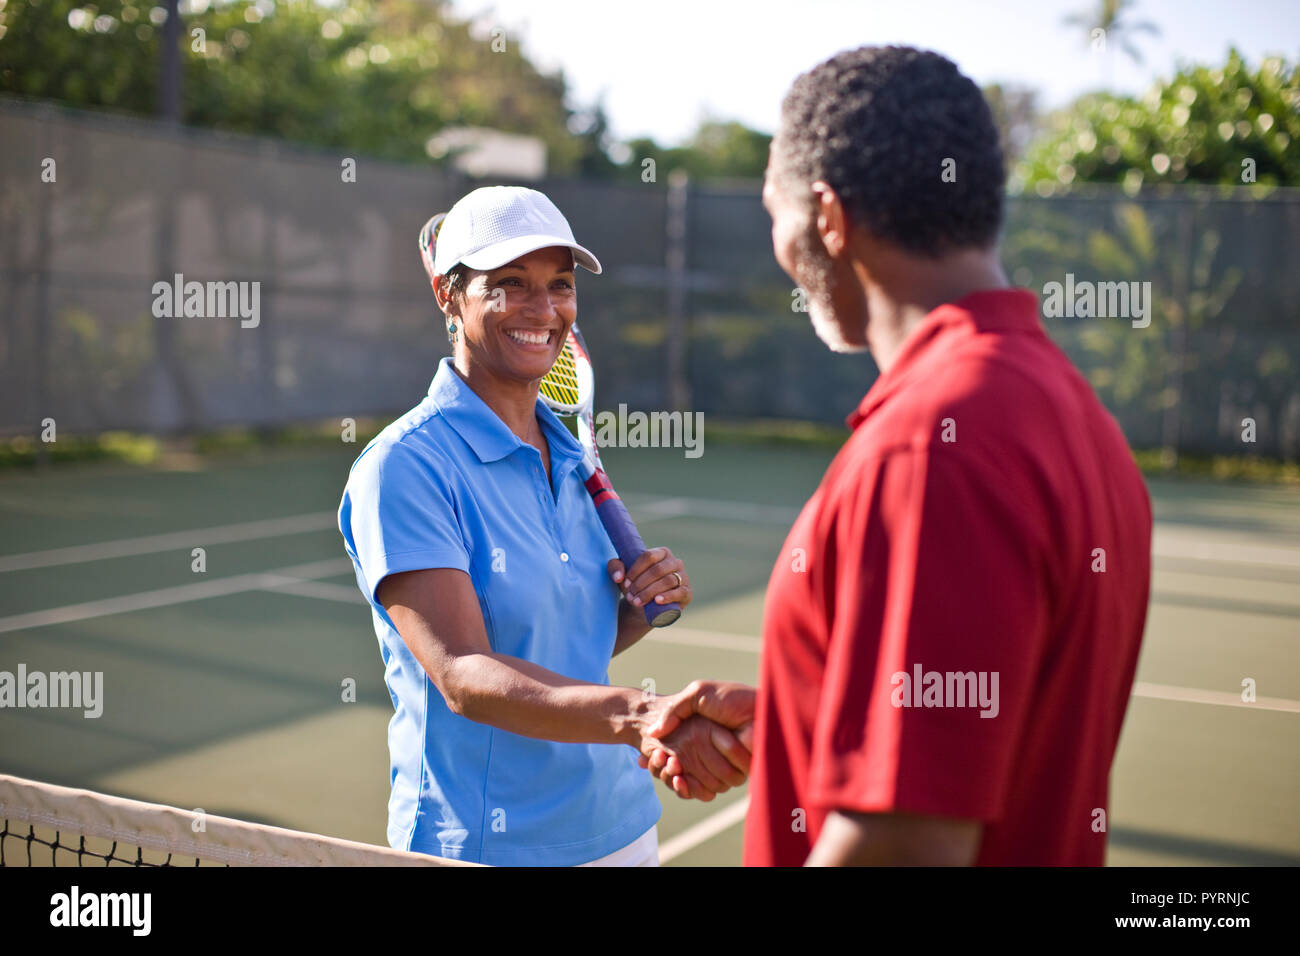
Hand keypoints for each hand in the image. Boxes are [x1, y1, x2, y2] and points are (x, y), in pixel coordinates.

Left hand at [608, 547, 691, 611]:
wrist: (644, 608)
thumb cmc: (634, 585)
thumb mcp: (621, 575)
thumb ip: (614, 568)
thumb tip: (619, 577)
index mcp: (662, 553)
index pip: (649, 556)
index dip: (636, 570)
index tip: (625, 582)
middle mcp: (675, 562)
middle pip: (658, 570)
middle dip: (641, 583)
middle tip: (630, 595)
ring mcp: (683, 577)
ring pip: (667, 581)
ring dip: (650, 592)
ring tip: (637, 602)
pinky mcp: (687, 593)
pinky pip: (680, 592)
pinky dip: (668, 596)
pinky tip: (657, 600)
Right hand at [639, 680, 757, 798]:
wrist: (762, 711)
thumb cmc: (732, 698)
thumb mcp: (698, 693)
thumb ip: (674, 710)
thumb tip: (651, 733)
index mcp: (700, 728)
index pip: (675, 747)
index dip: (661, 754)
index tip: (650, 754)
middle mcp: (709, 746)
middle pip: (680, 765)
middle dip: (665, 767)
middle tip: (654, 761)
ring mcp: (721, 760)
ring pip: (693, 777)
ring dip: (677, 776)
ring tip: (669, 768)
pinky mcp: (734, 772)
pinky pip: (711, 786)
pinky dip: (693, 785)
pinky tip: (680, 778)